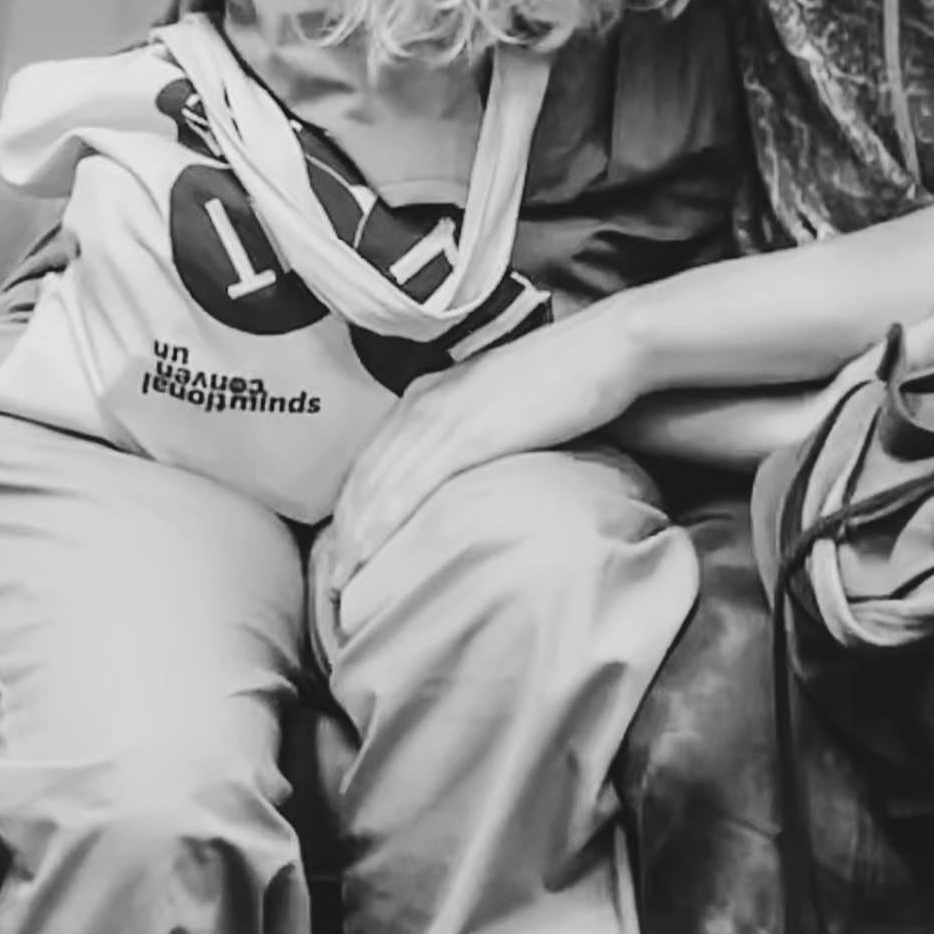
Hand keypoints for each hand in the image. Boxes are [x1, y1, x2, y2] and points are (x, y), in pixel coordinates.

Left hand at [325, 303, 648, 600]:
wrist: (605, 349)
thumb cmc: (570, 381)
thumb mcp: (509, 410)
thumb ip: (481, 436)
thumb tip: (476, 479)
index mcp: (431, 394)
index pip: (375, 458)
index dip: (354, 506)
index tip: (344, 548)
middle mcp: (424, 402)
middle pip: (364, 476)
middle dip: (342, 530)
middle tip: (328, 581)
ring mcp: (441, 415)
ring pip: (376, 485)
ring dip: (352, 536)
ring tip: (338, 583)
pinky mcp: (465, 434)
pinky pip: (408, 487)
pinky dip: (381, 525)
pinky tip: (367, 557)